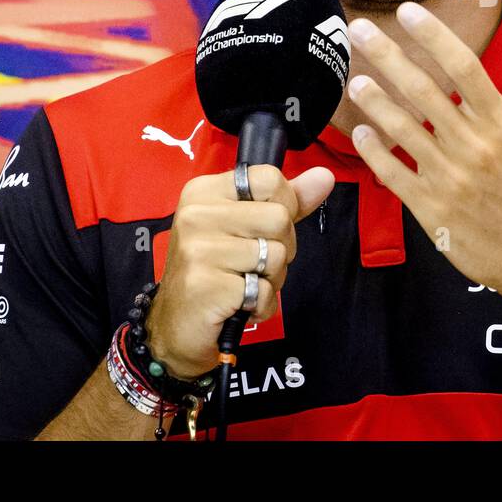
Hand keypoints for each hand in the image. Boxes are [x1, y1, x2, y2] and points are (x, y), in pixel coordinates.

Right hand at [146, 164, 333, 377]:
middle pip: (280, 218)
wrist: (177, 326)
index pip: (270, 179)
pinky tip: (239, 304)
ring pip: (277, 254)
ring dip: (271, 279)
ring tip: (244, 284)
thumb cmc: (215, 271)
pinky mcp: (206, 285)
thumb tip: (324, 176)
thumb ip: (288, 201)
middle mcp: (197, 214)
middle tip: (252, 264)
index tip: (263, 228)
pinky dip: (262, 303)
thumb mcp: (247, 227)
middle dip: (281, 248)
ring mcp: (198, 249)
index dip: (283, 206)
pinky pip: (264, 289)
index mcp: (205, 192)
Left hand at [346, 2, 501, 315]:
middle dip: (388, 56)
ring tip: (353, 79)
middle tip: (359, 29)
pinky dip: (376, 152)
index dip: (434, 36)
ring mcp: (450, 179)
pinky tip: (360, 133)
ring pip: (403, 130)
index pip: (464, 67)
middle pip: (424, 91)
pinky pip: (395, 174)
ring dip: (375, 102)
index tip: (408, 11)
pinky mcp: (432, 210)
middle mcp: (473, 146)